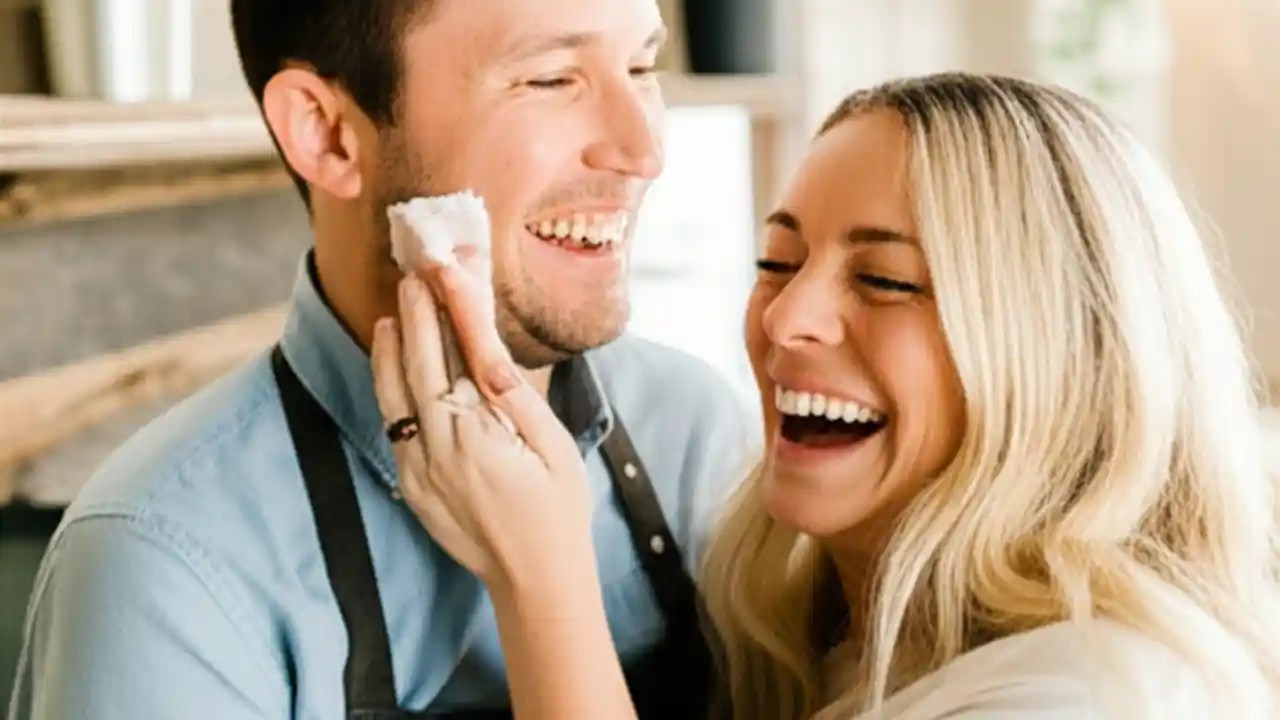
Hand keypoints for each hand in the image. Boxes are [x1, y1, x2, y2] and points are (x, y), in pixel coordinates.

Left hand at [371, 268, 593, 592]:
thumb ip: (512, 394)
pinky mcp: (412, 487)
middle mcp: (438, 447)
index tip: (442, 270)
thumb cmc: (557, 509)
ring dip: (391, 352)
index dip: (448, 307)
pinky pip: (394, 427)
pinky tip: (395, 372)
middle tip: (413, 276)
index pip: (457, 352)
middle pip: (417, 366)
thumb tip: (486, 349)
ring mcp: (418, 469)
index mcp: (477, 433)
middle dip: (415, 317)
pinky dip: (391, 392)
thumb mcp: (551, 446)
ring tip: (390, 315)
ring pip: (392, 396)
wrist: (534, 578)